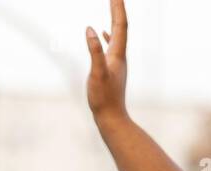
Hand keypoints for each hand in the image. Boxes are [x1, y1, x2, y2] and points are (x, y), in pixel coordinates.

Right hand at [85, 0, 128, 124]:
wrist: (112, 118)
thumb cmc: (103, 99)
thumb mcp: (97, 74)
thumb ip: (94, 51)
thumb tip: (90, 29)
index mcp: (117, 54)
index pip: (120, 24)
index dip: (118, 7)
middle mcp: (120, 56)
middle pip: (120, 26)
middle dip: (117, 8)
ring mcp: (116, 62)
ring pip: (117, 34)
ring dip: (114, 18)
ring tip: (112, 5)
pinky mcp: (112, 68)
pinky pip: (111, 45)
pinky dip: (108, 34)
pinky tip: (102, 32)